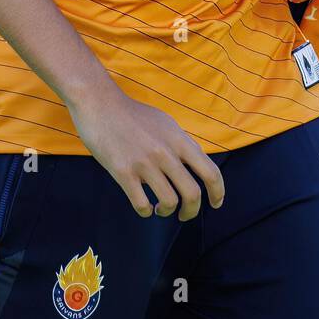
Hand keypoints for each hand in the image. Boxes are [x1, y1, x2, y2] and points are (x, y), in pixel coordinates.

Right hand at [67, 80, 224, 220]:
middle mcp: (165, 152)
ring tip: (160, 209)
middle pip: (192, 194)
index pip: (210, 172)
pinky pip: (141, 204)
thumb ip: (181, 144)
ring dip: (166, 211)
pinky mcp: (123, 172)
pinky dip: (145, 212)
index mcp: (179, 140)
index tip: (216, 204)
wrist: (100, 103)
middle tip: (185, 215)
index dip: (218, 193)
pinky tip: (144, 207)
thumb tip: (196, 163)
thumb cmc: (133, 115)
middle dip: (192, 211)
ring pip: (169, 202)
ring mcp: (144, 163)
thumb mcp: (165, 123)